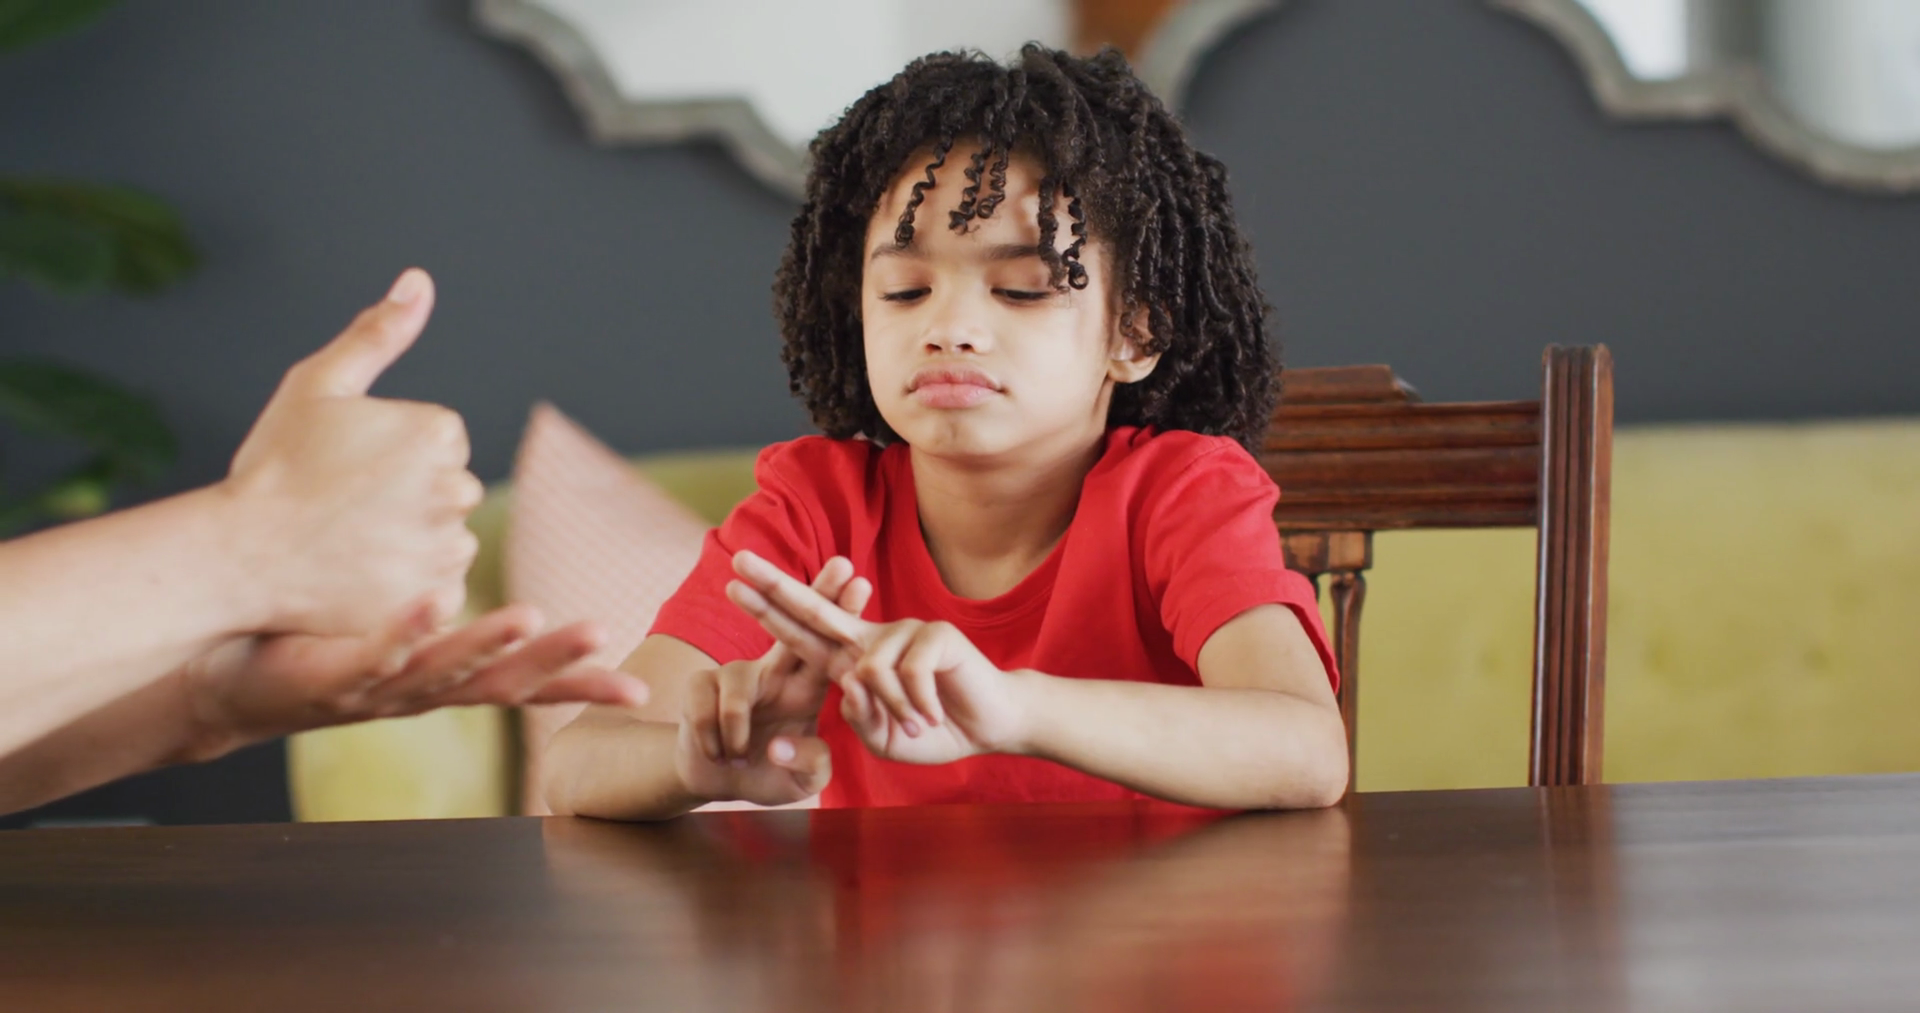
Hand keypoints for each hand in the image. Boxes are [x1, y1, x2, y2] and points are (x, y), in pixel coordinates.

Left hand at [177, 596, 648, 760]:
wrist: (220, 674)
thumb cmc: (313, 643)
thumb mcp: (390, 634)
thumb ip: (439, 603)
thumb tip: (480, 566)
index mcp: (441, 681)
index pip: (525, 687)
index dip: (580, 687)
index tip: (640, 689)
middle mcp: (419, 694)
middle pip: (500, 686)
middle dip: (554, 663)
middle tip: (602, 632)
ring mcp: (376, 690)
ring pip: (444, 672)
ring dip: (489, 644)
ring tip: (533, 614)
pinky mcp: (331, 676)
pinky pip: (374, 654)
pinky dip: (406, 628)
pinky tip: (432, 598)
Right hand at [222, 269, 483, 635]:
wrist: (237, 556)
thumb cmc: (275, 466)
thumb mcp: (318, 385)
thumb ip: (378, 333)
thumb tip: (419, 280)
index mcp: (438, 432)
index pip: (440, 439)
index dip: (392, 452)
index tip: (348, 466)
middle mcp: (456, 490)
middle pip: (448, 488)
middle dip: (408, 496)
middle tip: (343, 507)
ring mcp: (447, 549)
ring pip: (445, 539)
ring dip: (411, 541)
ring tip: (348, 543)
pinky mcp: (434, 599)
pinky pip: (441, 588)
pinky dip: (412, 586)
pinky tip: (363, 576)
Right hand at [675, 557, 870, 806]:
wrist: (717, 783)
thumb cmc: (768, 774)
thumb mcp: (801, 781)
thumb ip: (810, 766)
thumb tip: (782, 744)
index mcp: (805, 688)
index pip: (828, 647)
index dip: (842, 615)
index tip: (861, 581)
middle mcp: (773, 673)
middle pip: (790, 624)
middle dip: (809, 590)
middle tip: (836, 561)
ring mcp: (735, 674)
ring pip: (737, 683)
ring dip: (736, 725)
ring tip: (738, 755)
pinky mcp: (700, 686)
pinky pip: (707, 705)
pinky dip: (714, 738)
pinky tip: (719, 754)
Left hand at [725, 551, 1025, 765]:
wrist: (989, 727)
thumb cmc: (932, 731)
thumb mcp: (883, 738)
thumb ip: (858, 718)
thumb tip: (847, 680)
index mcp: (851, 661)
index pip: (802, 632)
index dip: (769, 609)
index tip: (733, 584)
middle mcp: (871, 638)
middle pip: (816, 607)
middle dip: (775, 585)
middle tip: (738, 560)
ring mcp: (903, 631)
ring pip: (869, 670)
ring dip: (894, 710)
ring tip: (917, 725)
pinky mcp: (935, 634)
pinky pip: (908, 672)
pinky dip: (916, 704)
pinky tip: (933, 712)